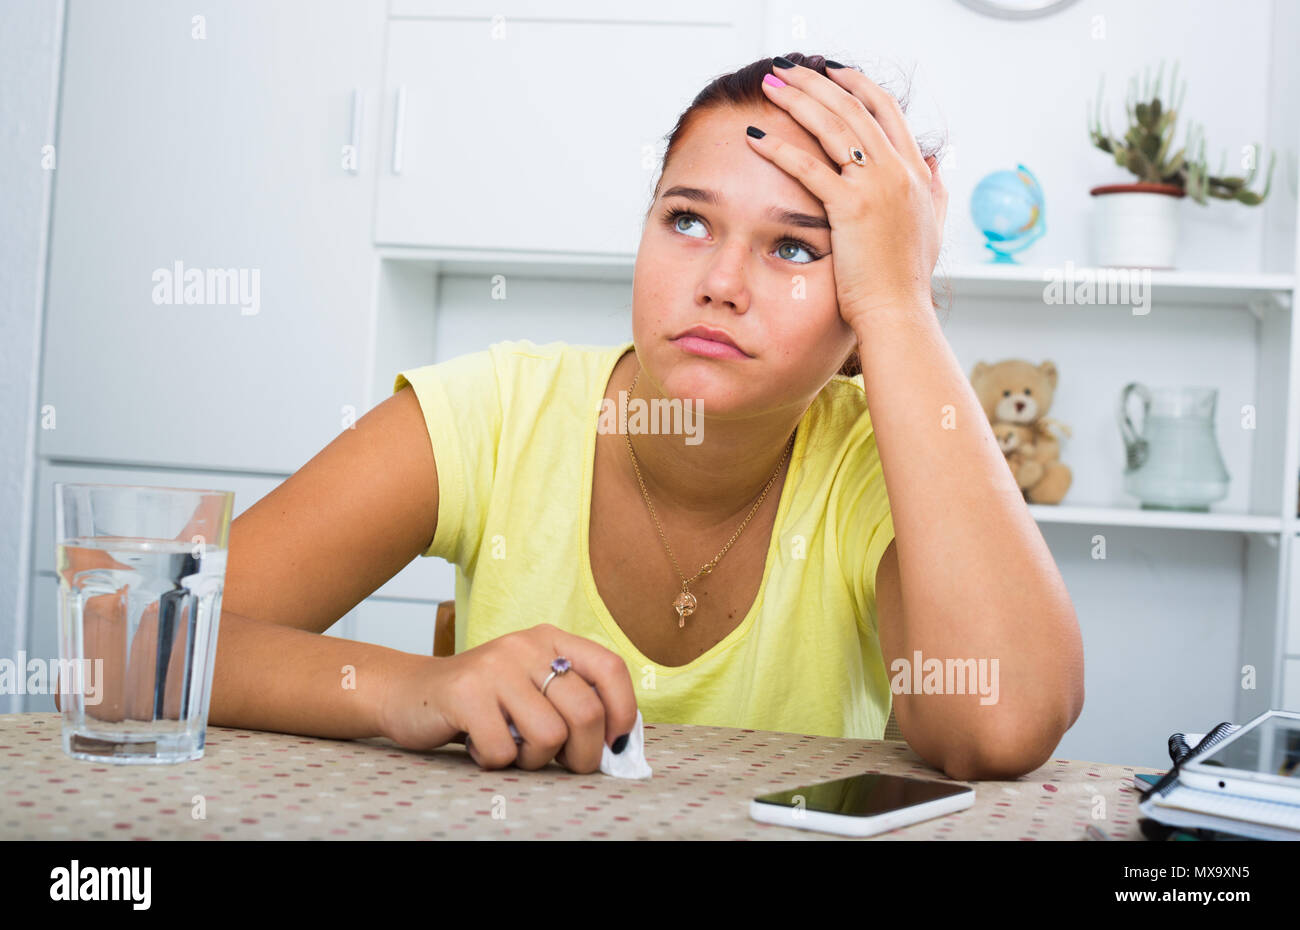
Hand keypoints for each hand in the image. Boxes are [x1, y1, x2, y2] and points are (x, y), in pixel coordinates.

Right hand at [379, 623, 638, 773]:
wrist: (409, 692)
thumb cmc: (483, 700)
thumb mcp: (531, 686)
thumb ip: (571, 702)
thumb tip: (618, 746)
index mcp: (550, 640)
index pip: (610, 668)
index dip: (623, 711)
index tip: (615, 743)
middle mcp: (526, 646)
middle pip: (585, 712)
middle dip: (583, 755)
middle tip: (563, 765)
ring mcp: (495, 667)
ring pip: (549, 736)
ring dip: (533, 760)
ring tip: (512, 748)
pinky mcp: (465, 693)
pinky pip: (504, 750)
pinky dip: (494, 762)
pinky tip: (479, 745)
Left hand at [746, 60, 947, 329]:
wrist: (899, 314)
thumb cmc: (905, 281)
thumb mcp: (930, 227)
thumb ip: (934, 192)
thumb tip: (934, 162)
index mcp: (915, 173)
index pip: (886, 110)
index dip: (856, 85)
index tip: (831, 71)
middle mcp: (900, 171)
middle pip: (855, 107)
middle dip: (818, 82)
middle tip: (787, 68)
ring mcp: (878, 186)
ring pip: (833, 126)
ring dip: (798, 100)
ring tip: (770, 85)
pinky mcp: (852, 208)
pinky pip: (809, 167)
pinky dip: (780, 148)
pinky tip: (755, 138)